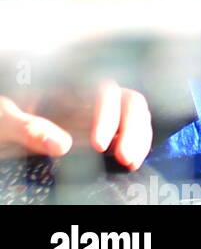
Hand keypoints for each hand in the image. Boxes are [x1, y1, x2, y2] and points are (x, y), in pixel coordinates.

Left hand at [0, 82, 151, 169]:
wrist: (1, 131)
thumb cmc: (2, 118)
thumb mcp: (5, 120)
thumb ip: (29, 128)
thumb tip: (61, 144)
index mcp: (69, 86)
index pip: (104, 90)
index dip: (108, 115)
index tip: (99, 144)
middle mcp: (88, 98)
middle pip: (127, 102)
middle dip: (133, 128)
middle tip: (127, 157)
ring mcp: (96, 115)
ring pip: (133, 116)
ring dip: (139, 137)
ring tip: (133, 162)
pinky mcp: (98, 134)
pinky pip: (126, 133)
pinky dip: (135, 144)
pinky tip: (130, 161)